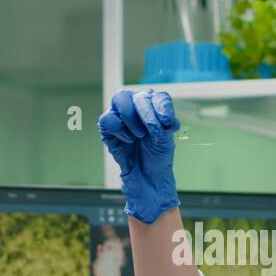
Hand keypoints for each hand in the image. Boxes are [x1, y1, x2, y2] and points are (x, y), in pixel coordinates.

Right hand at [97, 89, 180, 223]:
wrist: (148, 179)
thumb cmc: (158, 158)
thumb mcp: (167, 140)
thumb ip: (163, 125)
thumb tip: (158, 117)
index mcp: (154, 107)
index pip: (157, 96)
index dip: (162, 106)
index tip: (167, 123)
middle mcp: (137, 108)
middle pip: (136, 95)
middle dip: (145, 112)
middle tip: (151, 130)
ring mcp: (121, 118)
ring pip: (119, 99)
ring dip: (131, 117)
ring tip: (140, 135)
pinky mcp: (108, 130)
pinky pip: (108, 119)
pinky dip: (119, 129)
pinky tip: (129, 140)